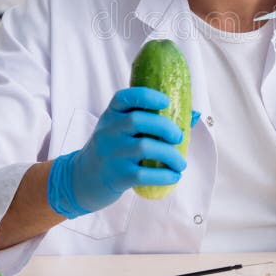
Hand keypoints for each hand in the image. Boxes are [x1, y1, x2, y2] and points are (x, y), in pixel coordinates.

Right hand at [47, 87, 199, 217]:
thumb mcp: (121, 130)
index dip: (146, 96)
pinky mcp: (116, 176)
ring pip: (144, 148)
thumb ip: (150, 121)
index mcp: (111, 115)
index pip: (124, 98)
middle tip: (179, 137)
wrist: (82, 179)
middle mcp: (109, 132)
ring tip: (180, 163)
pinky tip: (173, 176)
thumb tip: (193, 114)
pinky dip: (164, 175)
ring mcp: (111, 154)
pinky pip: (144, 174)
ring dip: (170, 155)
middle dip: (165, 127)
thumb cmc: (112, 149)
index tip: (165, 101)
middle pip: (137, 121)